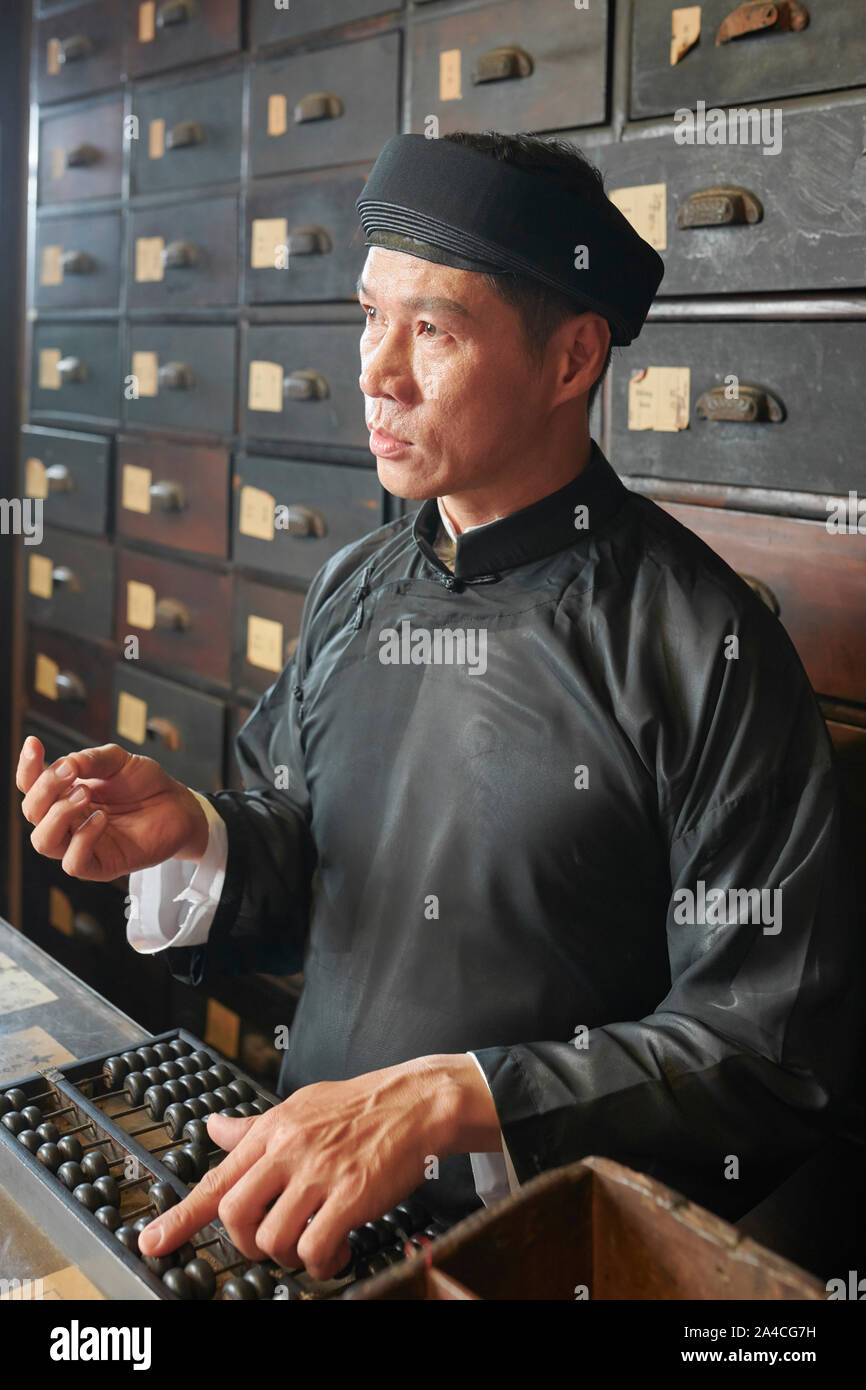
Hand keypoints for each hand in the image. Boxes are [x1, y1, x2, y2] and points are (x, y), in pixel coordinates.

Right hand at [17, 735, 208, 881]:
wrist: (179, 804)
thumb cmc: (145, 783)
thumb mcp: (118, 760)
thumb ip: (91, 760)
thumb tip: (65, 763)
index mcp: (65, 795)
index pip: (31, 787)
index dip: (27, 768)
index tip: (34, 743)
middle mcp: (67, 821)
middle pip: (32, 812)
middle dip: (45, 788)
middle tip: (72, 771)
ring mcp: (82, 844)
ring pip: (43, 842)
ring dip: (58, 814)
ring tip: (84, 794)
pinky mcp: (102, 865)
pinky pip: (74, 863)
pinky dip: (82, 839)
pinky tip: (101, 818)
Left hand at [137, 1054, 500, 1280]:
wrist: (415, 1102)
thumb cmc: (359, 1106)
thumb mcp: (299, 1106)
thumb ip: (254, 1126)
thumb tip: (214, 1126)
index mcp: (272, 1130)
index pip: (215, 1178)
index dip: (180, 1218)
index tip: (153, 1243)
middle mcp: (288, 1150)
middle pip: (235, 1215)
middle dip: (247, 1243)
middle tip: (270, 1242)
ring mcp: (319, 1173)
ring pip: (272, 1239)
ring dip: (287, 1255)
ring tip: (312, 1244)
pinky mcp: (350, 1195)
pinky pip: (314, 1248)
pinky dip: (322, 1262)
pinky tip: (337, 1250)